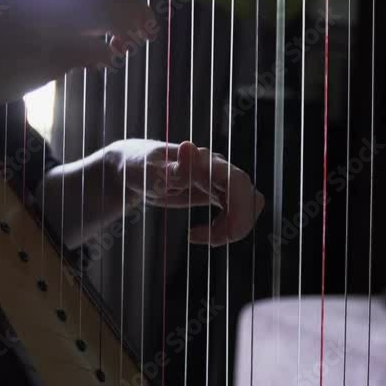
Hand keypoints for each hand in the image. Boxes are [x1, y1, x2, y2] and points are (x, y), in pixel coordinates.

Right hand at [0, 0, 155, 109]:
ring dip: (126, 31)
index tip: (131, 12)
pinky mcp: (47, 56)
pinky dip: (107, 56)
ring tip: (125, 48)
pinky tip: (105, 65)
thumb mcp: (23, 10)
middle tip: (142, 35)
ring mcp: (49, 26)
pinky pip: (93, 49)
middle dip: (135, 11)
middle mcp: (48, 0)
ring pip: (107, 15)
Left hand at [111, 139, 264, 245]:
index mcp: (207, 163)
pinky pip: (236, 210)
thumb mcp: (153, 173)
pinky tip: (201, 233)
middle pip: (250, 198)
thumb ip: (177, 167)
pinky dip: (226, 227)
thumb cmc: (141, 167)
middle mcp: (219, 169)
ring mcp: (220, 180)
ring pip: (247, 206)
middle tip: (202, 239)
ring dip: (232, 228)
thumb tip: (190, 147)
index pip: (240, 183)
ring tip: (199, 236)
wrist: (135, 167)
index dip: (238, 211)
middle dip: (236, 225)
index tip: (214, 234)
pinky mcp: (217, 191)